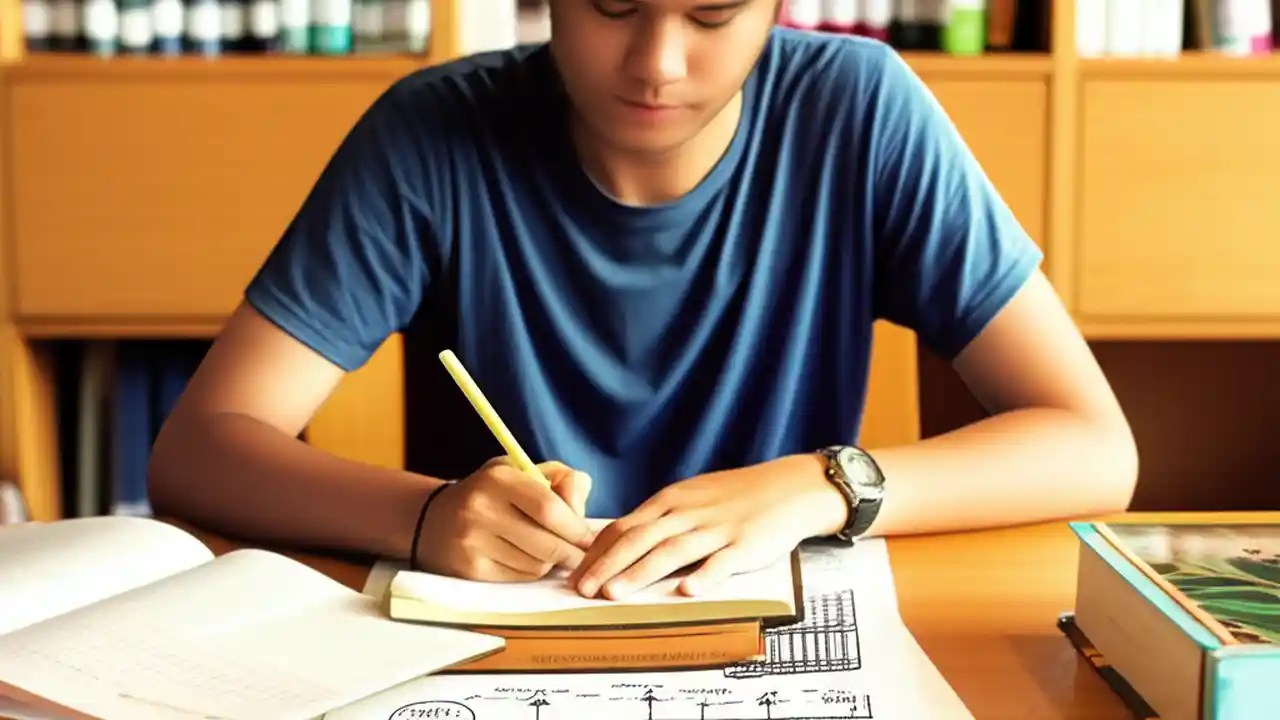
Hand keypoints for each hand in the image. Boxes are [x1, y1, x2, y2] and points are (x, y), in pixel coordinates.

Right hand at [415, 456, 593, 581]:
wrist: (434, 519)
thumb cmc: (493, 493)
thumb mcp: (523, 472)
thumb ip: (563, 481)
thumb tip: (581, 512)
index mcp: (499, 478)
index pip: (549, 508)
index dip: (576, 527)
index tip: (587, 536)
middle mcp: (481, 508)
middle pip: (547, 543)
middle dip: (571, 552)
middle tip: (578, 552)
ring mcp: (472, 541)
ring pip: (536, 565)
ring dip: (550, 562)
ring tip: (546, 551)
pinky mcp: (470, 569)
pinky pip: (519, 578)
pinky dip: (531, 572)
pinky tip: (525, 559)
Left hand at [568, 454, 846, 599]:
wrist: (789, 487)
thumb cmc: (737, 496)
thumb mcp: (692, 497)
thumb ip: (660, 517)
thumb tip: (622, 538)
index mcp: (672, 501)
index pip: (624, 526)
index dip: (597, 551)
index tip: (574, 572)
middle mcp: (688, 513)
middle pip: (639, 538)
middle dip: (606, 565)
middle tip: (580, 588)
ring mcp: (716, 529)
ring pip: (671, 551)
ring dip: (639, 572)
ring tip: (613, 593)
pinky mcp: (744, 545)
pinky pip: (721, 562)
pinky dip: (702, 576)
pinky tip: (685, 591)